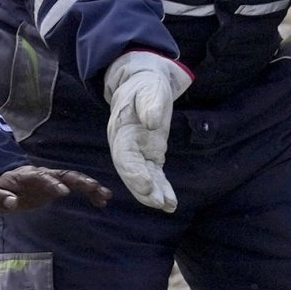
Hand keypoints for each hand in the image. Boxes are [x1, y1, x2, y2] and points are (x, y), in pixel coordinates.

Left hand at [0, 166, 112, 213]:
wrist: (6, 182)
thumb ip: (1, 198)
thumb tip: (12, 203)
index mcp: (28, 175)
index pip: (42, 177)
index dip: (53, 183)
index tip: (64, 193)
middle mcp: (45, 174)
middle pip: (65, 174)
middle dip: (80, 180)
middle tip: (94, 188)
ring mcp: (54, 179)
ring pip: (75, 179)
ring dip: (91, 185)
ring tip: (106, 195)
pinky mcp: (60, 185)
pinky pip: (78, 187)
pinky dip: (90, 192)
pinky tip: (101, 201)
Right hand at [103, 51, 192, 212]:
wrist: (141, 83)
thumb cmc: (145, 85)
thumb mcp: (150, 89)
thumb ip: (151, 104)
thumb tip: (152, 122)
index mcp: (121, 131)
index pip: (126, 156)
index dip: (134, 173)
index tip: (146, 186)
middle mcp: (125, 145)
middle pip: (131, 172)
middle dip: (143, 189)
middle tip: (158, 202)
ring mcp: (137, 151)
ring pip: (142, 177)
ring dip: (153, 194)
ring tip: (167, 206)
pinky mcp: (149, 154)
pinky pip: (153, 175)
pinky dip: (160, 188)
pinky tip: (169, 203)